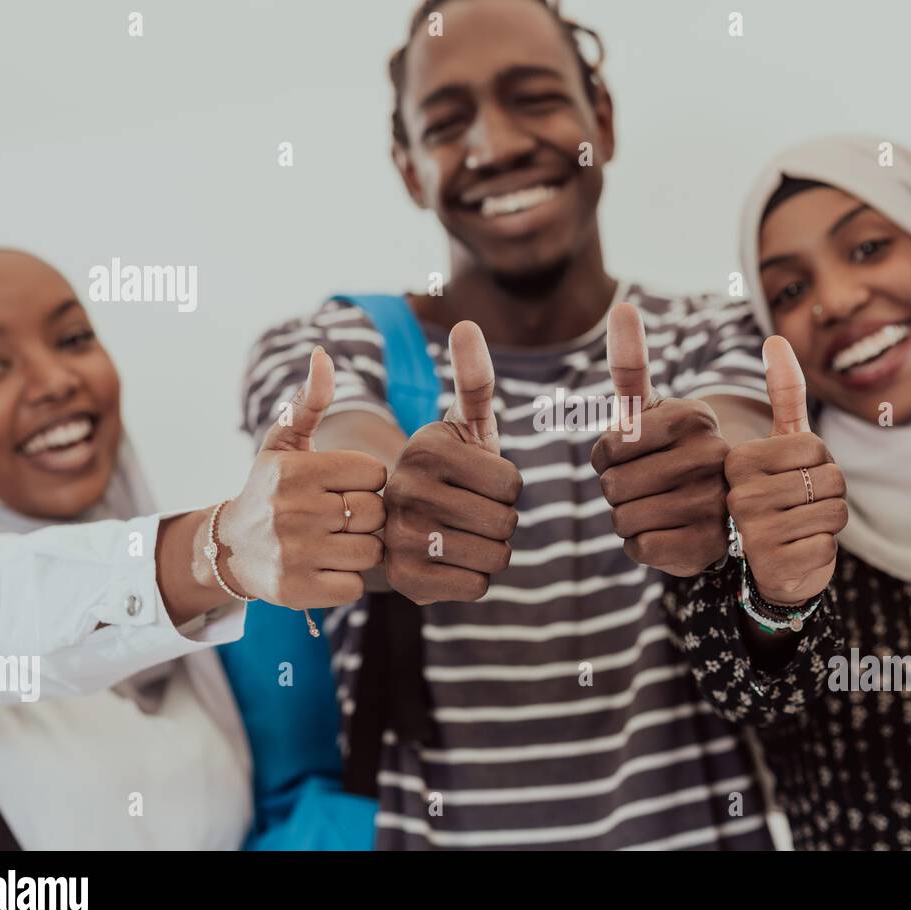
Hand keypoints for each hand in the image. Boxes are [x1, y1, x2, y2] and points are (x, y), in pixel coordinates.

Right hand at [222, 346, 387, 607]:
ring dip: (360, 549)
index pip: (373, 474)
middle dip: (366, 516)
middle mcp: (292, 511)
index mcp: (295, 470)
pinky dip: (347, 580)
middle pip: (375, 514)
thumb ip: (309, 402)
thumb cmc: (270, 489)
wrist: (229, 549)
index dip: (365, 481)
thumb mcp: (284, 442)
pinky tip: (325, 567)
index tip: (343, 486)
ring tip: (334, 541)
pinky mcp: (296, 590)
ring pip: (370, 551)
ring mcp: (294, 553)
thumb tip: (323, 355)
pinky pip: (355, 586)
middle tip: (340, 517)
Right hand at [382, 321, 520, 604]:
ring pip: (496, 557)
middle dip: (503, 520)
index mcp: (425, 449)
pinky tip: (451, 559)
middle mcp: (405, 491)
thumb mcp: (461, 426)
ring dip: (492, 549)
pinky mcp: (405, 582)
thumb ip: (473, 380)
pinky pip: (478, 586)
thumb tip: (465, 323)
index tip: (476, 481)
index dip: (507, 487)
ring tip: (462, 533)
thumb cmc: (447, 471)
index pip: (512, 485)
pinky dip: (475, 577)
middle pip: (506, 523)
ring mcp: (400, 540)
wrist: (398, 524)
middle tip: (472, 511)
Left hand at [590, 302, 729, 576]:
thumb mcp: (650, 406)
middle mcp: (713, 457)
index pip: (609, 446)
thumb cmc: (669, 450)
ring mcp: (713, 504)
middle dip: (615, 488)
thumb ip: (631, 362)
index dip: (607, 456)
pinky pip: (639, 548)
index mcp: (694, 417)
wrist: (717, 507)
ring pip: (622, 518)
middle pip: (612, 485)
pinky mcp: (706, 547)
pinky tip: (664, 531)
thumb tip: (623, 308)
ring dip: (626, 517)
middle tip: (644, 484)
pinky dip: (641, 544)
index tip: (630, 454)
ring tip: (655, 506)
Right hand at [724, 337, 846, 604]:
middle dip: (831, 495)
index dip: (822, 463)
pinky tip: (799, 552)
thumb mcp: (783, 443)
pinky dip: (824, 550)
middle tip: (801, 506)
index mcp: (738, 459)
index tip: (796, 477)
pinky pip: (827, 545)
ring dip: (829, 522)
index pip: (816, 447)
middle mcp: (739, 494)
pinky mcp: (771, 565)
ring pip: (834, 512)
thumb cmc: (781, 495)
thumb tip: (777, 337)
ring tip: (801, 526)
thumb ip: (784, 392)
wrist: (772, 565)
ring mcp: (752, 532)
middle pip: (831, 479)